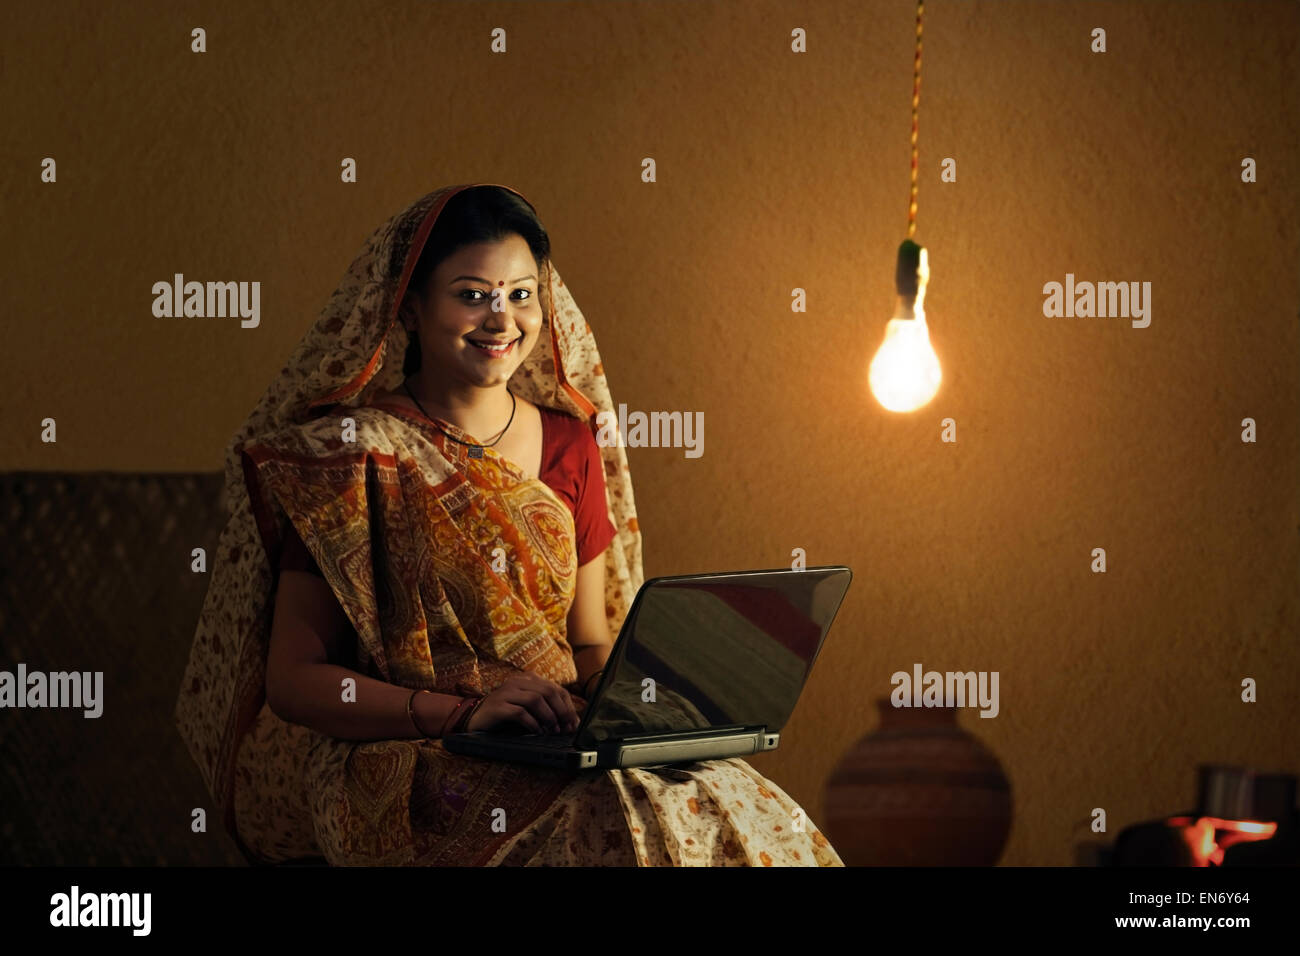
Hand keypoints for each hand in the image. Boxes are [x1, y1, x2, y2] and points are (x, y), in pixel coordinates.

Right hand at [463, 671, 579, 734]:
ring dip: (548, 717)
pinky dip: (532, 723)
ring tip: (552, 731)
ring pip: (536, 700)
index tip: (573, 724)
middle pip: (548, 692)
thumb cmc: (505, 714)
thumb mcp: (527, 708)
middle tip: (565, 729)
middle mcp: (518, 682)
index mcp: (528, 680)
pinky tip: (537, 732)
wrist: (473, 717)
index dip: (568, 707)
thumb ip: (546, 709)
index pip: (556, 689)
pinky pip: (520, 712)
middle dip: (561, 712)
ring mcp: (507, 692)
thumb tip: (570, 723)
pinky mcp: (498, 706)